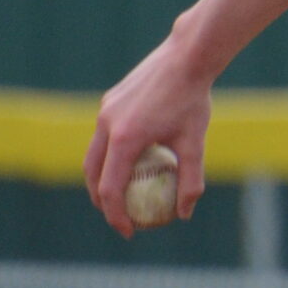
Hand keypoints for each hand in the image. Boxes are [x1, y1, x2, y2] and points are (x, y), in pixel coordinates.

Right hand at [83, 36, 215, 238]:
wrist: (186, 57)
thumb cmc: (193, 100)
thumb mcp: (195, 143)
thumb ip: (190, 179)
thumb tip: (184, 213)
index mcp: (125, 139)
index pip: (110, 188)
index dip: (115, 215)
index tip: (129, 230)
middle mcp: (107, 125)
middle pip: (92, 173)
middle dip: (100, 201)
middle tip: (118, 217)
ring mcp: (105, 111)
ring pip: (93, 154)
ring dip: (100, 177)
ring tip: (118, 195)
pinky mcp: (109, 101)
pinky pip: (103, 135)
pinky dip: (108, 154)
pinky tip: (128, 161)